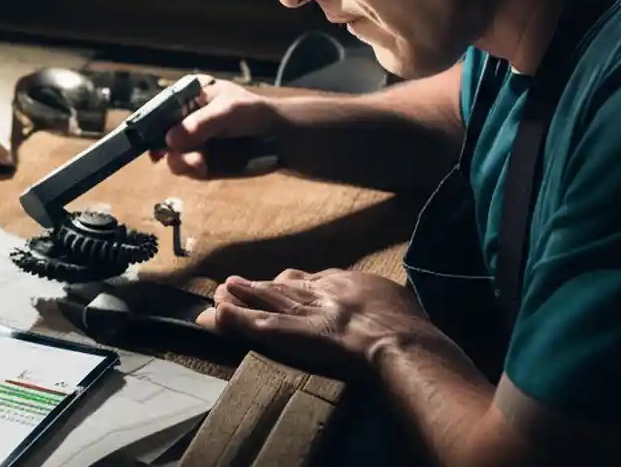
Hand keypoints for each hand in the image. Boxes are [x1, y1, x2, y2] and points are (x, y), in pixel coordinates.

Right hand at [150, 77, 278, 178]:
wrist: (277, 137)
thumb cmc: (253, 113)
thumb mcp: (227, 111)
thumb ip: (200, 124)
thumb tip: (169, 140)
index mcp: (187, 97)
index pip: (158, 108)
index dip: (148, 123)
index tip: (146, 136)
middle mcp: (183, 120)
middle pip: (157, 135)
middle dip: (162, 147)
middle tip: (168, 154)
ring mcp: (190, 143)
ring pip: (170, 155)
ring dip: (180, 160)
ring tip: (200, 161)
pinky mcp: (199, 162)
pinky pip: (185, 168)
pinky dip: (191, 170)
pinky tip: (205, 166)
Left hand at [197, 268, 436, 376]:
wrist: (395, 340)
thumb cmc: (408, 326)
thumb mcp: (398, 302)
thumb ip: (384, 302)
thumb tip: (391, 308)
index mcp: (345, 283)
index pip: (311, 281)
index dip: (294, 284)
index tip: (285, 284)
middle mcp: (318, 290)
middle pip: (280, 285)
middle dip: (259, 286)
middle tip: (237, 283)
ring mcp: (299, 309)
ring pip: (261, 299)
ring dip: (239, 297)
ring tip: (220, 294)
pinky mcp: (284, 330)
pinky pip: (252, 324)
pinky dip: (232, 320)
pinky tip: (212, 316)